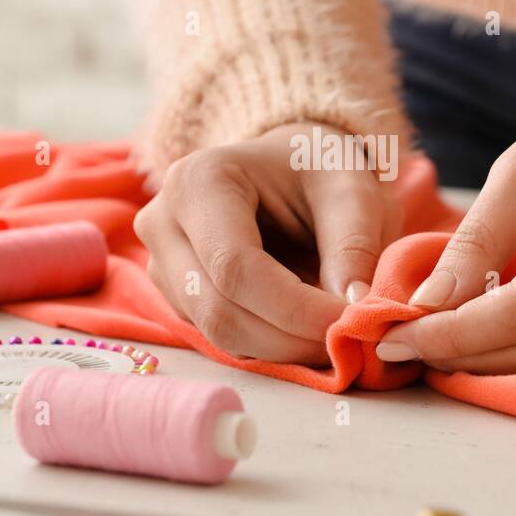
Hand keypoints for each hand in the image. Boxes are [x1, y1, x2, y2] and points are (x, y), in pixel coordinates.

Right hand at [135, 122, 401, 364]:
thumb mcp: (351, 190)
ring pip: (218, 332)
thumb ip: (354, 245)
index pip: (235, 267)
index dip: (295, 308)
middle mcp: (163, 223)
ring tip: (332, 332)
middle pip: (219, 309)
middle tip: (349, 339)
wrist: (289, 169)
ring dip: (282, 347)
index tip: (350, 322)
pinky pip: (220, 337)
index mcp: (198, 181)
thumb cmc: (318, 171)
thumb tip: (352, 308)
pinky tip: (304, 330)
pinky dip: (270, 344)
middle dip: (290, 336)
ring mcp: (161, 263)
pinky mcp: (175, 295)